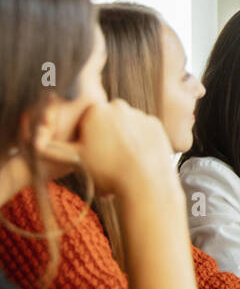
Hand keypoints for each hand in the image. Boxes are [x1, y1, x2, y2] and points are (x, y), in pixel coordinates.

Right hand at [44, 100, 176, 197]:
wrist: (144, 182)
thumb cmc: (106, 171)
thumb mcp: (75, 160)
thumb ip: (54, 149)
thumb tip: (34, 145)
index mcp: (95, 112)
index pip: (87, 122)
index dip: (86, 140)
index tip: (91, 154)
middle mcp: (118, 106)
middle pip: (107, 123)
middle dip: (105, 139)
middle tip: (108, 159)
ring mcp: (139, 114)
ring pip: (126, 127)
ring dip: (123, 141)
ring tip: (123, 161)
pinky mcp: (155, 123)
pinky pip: (143, 132)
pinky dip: (140, 143)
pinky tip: (138, 158)